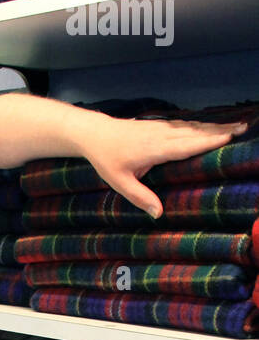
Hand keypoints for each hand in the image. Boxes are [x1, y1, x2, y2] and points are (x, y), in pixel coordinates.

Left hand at [82, 115, 248, 218]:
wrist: (96, 134)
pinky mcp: (160, 125)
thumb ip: (140, 197)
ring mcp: (161, 127)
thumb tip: (159, 214)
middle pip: (196, 132)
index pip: (187, 145)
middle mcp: (162, 134)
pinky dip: (200, 125)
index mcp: (156, 148)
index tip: (229, 138)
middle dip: (220, 131)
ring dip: (214, 126)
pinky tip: (210, 127)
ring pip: (193, 126)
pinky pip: (185, 124)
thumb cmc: (107, 159)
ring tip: (235, 127)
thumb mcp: (120, 182)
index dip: (209, 141)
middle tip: (244, 129)